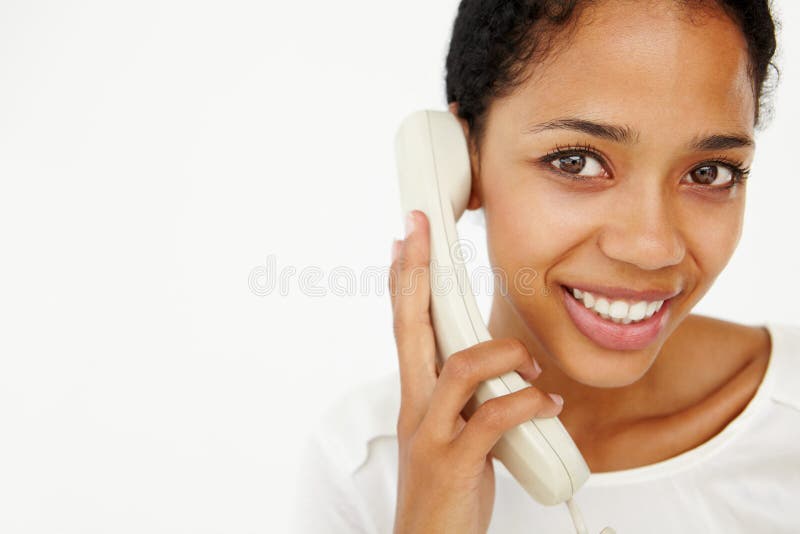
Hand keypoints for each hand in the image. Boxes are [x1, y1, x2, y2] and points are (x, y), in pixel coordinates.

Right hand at [388, 209, 564, 533]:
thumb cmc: (447, 486)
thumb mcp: (454, 430)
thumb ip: (471, 394)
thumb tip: (505, 366)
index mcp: (416, 394)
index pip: (405, 323)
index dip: (405, 278)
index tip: (408, 236)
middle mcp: (415, 405)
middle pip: (410, 326)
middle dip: (415, 274)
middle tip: (417, 230)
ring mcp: (430, 433)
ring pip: (458, 368)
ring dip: (503, 355)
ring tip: (530, 365)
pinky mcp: (453, 462)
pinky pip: (492, 419)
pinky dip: (526, 405)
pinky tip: (547, 404)